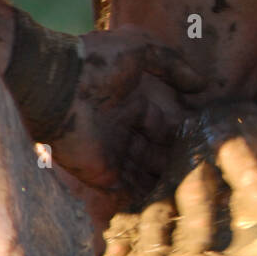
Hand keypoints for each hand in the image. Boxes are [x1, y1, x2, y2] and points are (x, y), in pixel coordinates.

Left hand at [49, 25, 204, 194]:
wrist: (55, 84)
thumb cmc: (97, 63)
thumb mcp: (140, 50)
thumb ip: (172, 64)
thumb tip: (201, 84)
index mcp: (132, 104)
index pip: (162, 126)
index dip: (179, 136)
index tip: (201, 145)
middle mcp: (122, 130)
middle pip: (153, 153)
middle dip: (173, 162)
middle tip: (201, 175)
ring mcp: (110, 153)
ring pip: (142, 173)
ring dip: (162, 182)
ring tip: (190, 194)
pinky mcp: (100, 172)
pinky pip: (125, 190)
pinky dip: (142, 197)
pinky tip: (166, 205)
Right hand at [99, 102, 256, 255]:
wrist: (206, 109)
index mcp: (233, 140)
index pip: (251, 169)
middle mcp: (197, 156)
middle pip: (196, 190)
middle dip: (199, 221)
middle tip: (205, 254)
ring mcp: (170, 173)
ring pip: (160, 203)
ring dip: (155, 233)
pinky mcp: (152, 187)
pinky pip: (136, 212)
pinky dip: (123, 236)